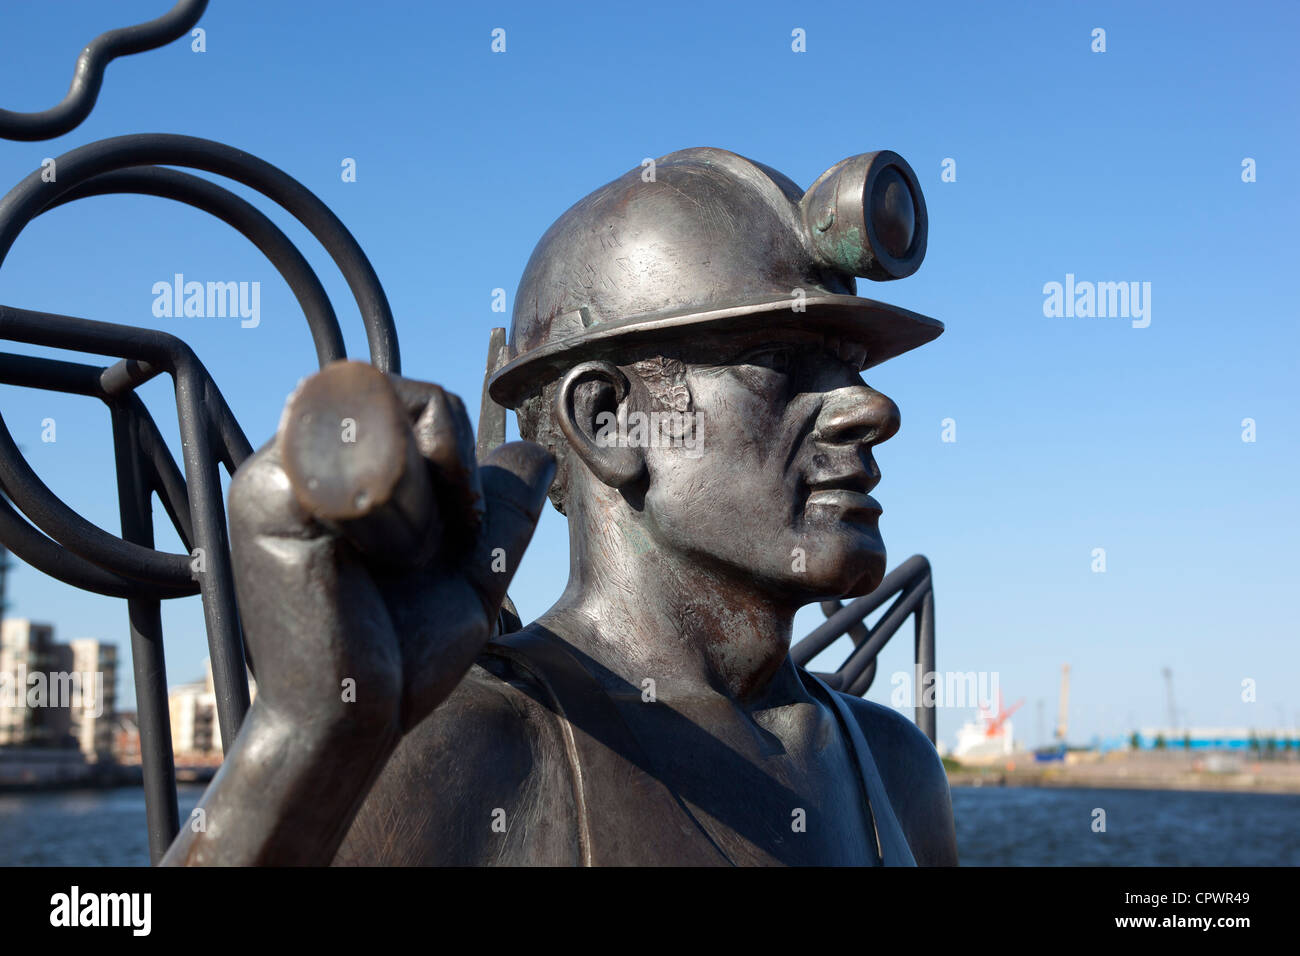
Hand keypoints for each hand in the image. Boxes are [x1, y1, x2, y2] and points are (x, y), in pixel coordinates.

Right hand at [226, 360, 553, 740]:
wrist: (353, 724)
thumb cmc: (400, 654)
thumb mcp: (469, 569)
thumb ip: (500, 509)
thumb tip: (537, 450)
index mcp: (341, 467)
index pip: (415, 401)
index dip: (458, 448)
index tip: (463, 523)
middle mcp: (302, 457)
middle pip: (403, 394)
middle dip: (447, 465)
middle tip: (432, 545)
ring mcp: (277, 471)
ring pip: (381, 414)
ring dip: (419, 494)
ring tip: (398, 559)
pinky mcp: (267, 498)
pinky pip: (351, 452)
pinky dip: (393, 509)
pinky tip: (377, 561)